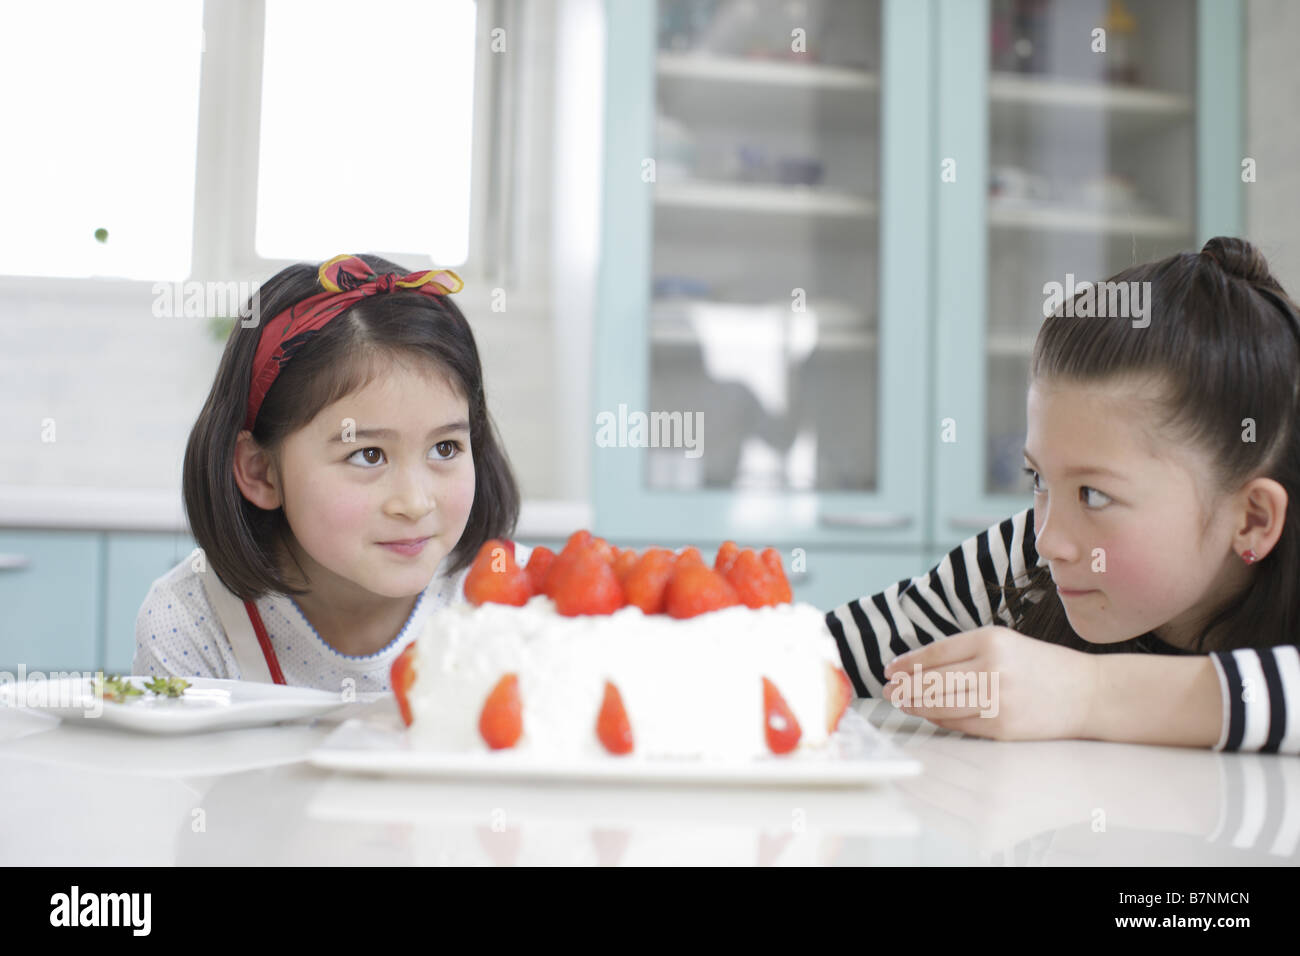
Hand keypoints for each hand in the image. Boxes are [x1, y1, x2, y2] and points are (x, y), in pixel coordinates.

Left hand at [881, 625, 1099, 740]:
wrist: (1089, 693)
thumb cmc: (1043, 666)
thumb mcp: (1006, 643)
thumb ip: (965, 652)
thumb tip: (917, 667)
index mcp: (991, 640)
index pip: (935, 653)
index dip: (906, 664)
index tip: (889, 670)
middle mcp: (992, 668)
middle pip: (932, 681)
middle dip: (904, 687)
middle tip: (887, 690)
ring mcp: (997, 700)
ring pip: (941, 705)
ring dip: (916, 705)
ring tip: (902, 702)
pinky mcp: (1002, 727)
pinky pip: (959, 724)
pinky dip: (939, 720)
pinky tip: (928, 715)